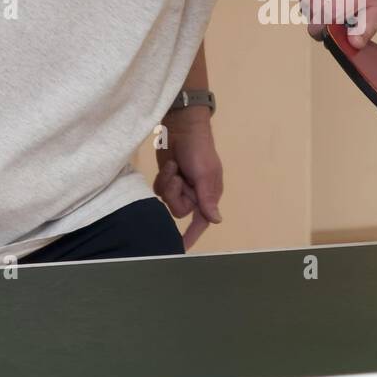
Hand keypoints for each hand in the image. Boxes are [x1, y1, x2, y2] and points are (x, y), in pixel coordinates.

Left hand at [154, 107, 222, 248]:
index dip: (192, 235)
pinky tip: (168, 165)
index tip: (181, 249)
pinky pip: (159, 190)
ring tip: (173, 167)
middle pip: (179, 210)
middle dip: (175, 194)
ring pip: (167, 200)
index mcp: (208, 194)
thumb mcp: (205, 174)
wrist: (182, 127)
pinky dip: (162, 178)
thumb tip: (217, 221)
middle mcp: (194, 193)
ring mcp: (180, 186)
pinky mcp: (167, 178)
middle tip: (178, 177)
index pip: (202, 220)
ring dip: (168, 183)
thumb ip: (208, 198)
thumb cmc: (199, 150)